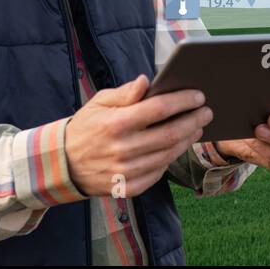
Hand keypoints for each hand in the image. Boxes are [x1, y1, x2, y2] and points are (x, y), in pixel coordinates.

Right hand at [65, 75, 212, 197]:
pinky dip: (170, 158)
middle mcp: (122, 149)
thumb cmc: (86, 127)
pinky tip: (177, 147)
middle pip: (170, 134)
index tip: (199, 96)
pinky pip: (158, 172)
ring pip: (168, 155)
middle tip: (206, 112)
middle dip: (194, 121)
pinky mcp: (127, 187)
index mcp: (116, 123)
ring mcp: (126, 171)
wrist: (63, 163)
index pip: (159, 109)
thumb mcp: (99, 103)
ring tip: (197, 127)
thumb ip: (126, 93)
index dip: (183, 101)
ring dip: (187, 140)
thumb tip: (146, 81)